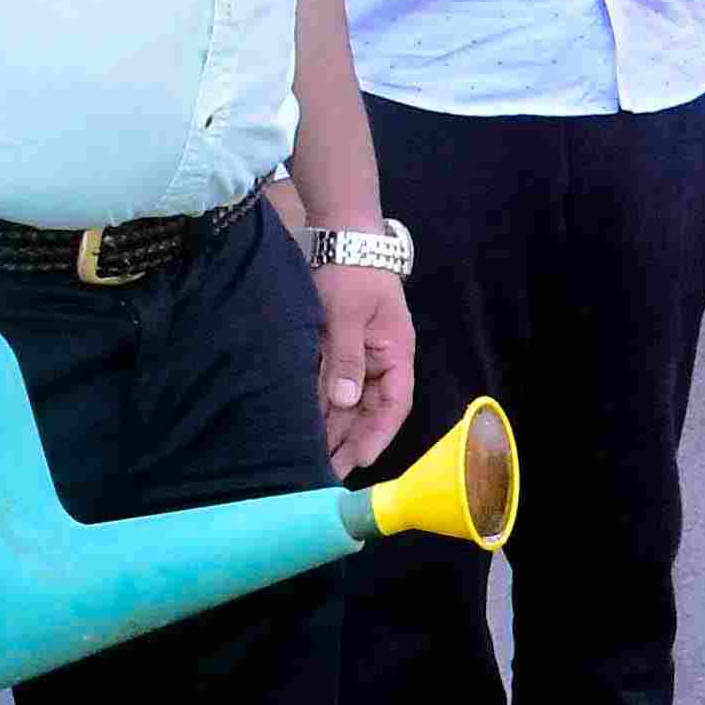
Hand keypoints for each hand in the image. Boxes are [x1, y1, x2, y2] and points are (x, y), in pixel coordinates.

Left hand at [313, 263, 415, 476]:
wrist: (342, 234)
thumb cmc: (351, 272)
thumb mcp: (346, 314)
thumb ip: (346, 359)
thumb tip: (344, 403)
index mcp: (397, 353)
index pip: (394, 404)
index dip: (378, 435)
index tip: (358, 460)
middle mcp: (383, 360)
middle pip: (371, 410)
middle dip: (351, 440)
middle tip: (327, 471)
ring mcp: (363, 355)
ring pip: (352, 402)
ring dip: (336, 428)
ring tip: (314, 457)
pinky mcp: (341, 349)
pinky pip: (336, 385)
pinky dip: (324, 405)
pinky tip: (308, 425)